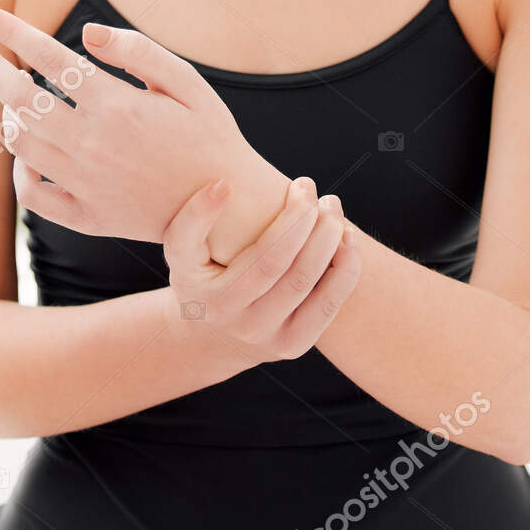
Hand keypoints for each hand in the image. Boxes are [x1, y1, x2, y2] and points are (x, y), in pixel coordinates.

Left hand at [0, 5, 264, 243]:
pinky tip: (28, 153)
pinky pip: (32, 193)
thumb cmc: (211, 136)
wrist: (229, 209)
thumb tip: (85, 34)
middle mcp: (90, 144)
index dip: (10, 32)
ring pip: (20, 143)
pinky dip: (20, 170)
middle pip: (17, 98)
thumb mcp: (188, 83)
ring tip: (12, 95)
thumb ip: (137, 52)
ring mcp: (84, 183)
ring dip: (6, 114)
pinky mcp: (86, 215)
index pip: (47, 58)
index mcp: (115, 105)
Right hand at [164, 175, 361, 362]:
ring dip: (327, 235)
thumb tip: (223, 185)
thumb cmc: (200, 277)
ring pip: (305, 280)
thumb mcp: (182, 256)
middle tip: (305, 185)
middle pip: (276, 263)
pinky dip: (345, 266)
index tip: (227, 184)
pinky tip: (346, 237)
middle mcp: (237, 322)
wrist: (210, 338)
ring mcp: (269, 338)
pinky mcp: (295, 345)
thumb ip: (192, 222)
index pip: (216, 251)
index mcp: (208, 297)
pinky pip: (329, 304)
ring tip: (330, 205)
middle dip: (299, 216)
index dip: (223, 219)